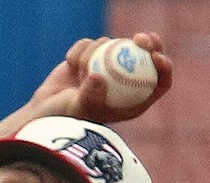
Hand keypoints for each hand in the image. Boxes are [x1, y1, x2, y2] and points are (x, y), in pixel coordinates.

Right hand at [30, 32, 174, 123]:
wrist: (44, 111)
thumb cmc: (66, 117)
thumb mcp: (78, 109)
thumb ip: (89, 95)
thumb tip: (97, 76)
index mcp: (134, 101)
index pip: (160, 82)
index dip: (164, 67)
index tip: (156, 56)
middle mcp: (125, 83)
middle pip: (148, 58)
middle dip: (149, 44)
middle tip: (140, 38)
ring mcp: (110, 67)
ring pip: (115, 46)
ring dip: (97, 52)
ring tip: (79, 71)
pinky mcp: (93, 56)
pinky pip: (92, 43)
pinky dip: (80, 50)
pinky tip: (70, 64)